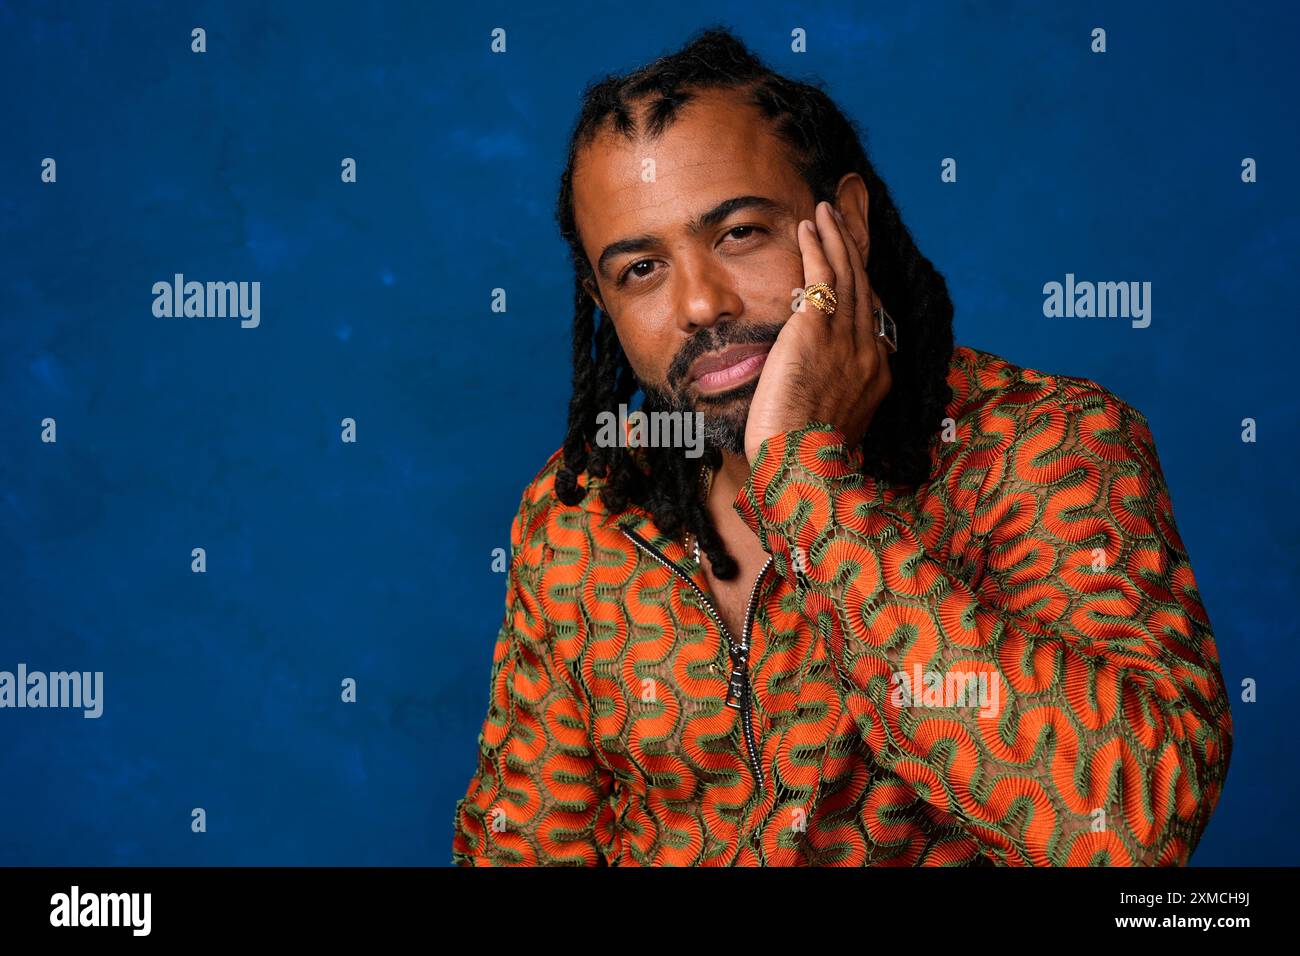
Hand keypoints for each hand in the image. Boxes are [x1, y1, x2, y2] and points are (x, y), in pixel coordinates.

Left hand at [743, 199, 892, 461]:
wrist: (801, 469)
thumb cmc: (803, 458)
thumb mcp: (828, 421)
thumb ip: (827, 394)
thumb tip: (810, 382)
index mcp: (874, 374)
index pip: (870, 315)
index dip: (862, 282)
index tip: (853, 259)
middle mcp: (868, 353)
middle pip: (863, 286)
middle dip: (853, 247)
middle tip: (843, 215)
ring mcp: (846, 341)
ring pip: (846, 274)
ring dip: (836, 237)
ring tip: (824, 211)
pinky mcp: (816, 332)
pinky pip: (822, 276)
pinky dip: (817, 247)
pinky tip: (809, 226)